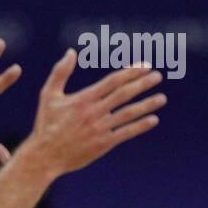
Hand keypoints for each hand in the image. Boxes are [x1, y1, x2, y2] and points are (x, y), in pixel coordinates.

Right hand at [20, 51, 165, 178]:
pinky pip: (125, 133)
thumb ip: (60, 72)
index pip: (112, 81)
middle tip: (158, 76)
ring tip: (162, 98)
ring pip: (128, 114)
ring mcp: (100, 128)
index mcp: (83, 98)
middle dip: (142, 84)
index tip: (145, 66)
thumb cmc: (46, 124)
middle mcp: (94, 112)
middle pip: (124, 94)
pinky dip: (140, 126)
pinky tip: (153, 119)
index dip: (131, 72)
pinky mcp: (103, 144)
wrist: (45, 156)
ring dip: (147, 105)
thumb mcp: (48, 95)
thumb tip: (71, 52)